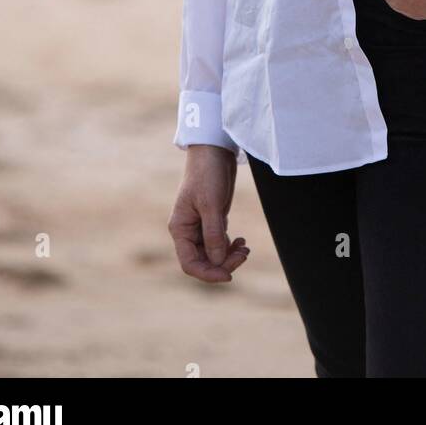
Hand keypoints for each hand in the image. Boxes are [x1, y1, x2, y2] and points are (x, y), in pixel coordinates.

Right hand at [168, 145, 250, 282]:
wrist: (215, 150)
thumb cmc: (208, 174)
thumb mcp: (211, 204)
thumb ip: (213, 234)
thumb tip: (218, 262)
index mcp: (180, 229)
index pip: (190, 264)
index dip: (208, 273)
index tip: (228, 274)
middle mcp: (188, 231)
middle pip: (203, 261)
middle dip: (223, 263)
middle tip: (244, 254)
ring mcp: (200, 226)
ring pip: (213, 254)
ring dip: (229, 256)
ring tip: (245, 248)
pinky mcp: (213, 219)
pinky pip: (220, 243)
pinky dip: (230, 246)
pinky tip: (241, 242)